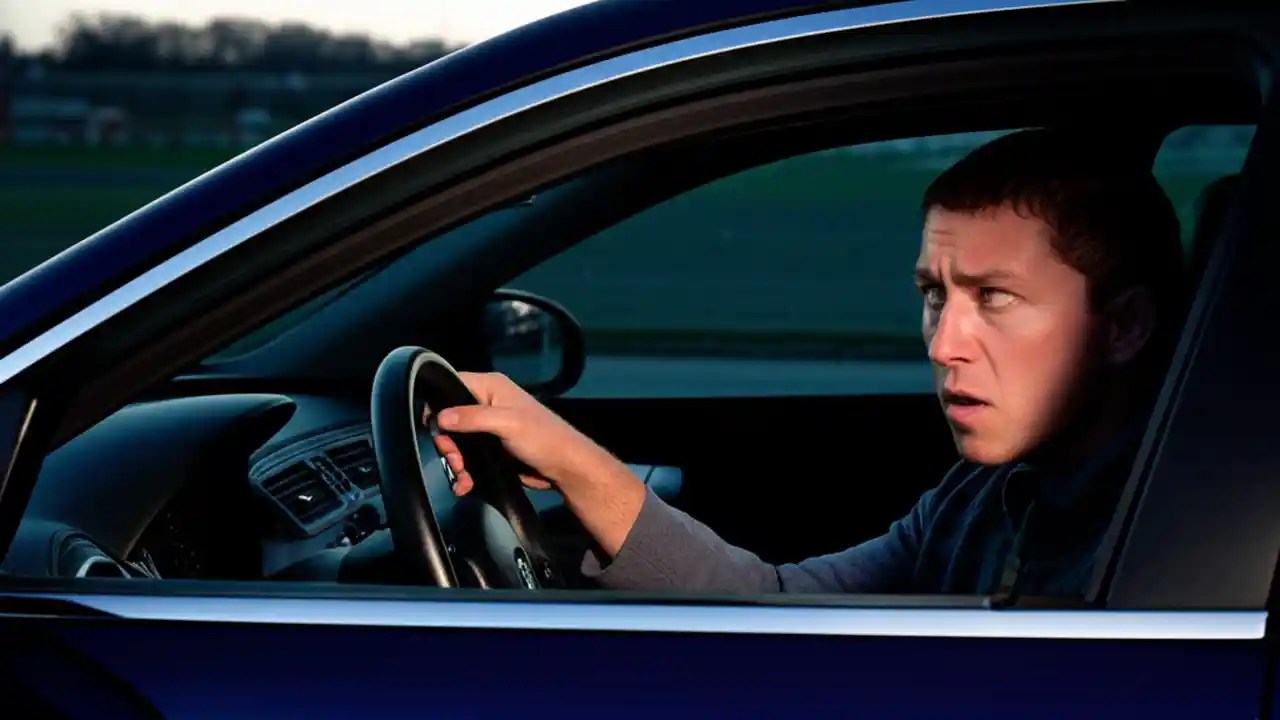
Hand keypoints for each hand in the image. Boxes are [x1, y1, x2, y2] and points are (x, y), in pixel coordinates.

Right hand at [426, 371, 614, 496]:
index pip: (452, 384)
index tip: (431, 426)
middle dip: (448, 443)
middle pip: (449, 419)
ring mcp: (487, 427)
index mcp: (490, 387)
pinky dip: (464, 472)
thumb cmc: (541, 438)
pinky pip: (467, 457)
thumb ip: (472, 417)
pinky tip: (466, 485)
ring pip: (456, 441)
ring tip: (463, 477)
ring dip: (455, 461)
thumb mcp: (507, 423)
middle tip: (455, 460)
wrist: (565, 468)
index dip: (437, 403)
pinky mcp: (490, 448)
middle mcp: (486, 403)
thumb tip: (440, 417)